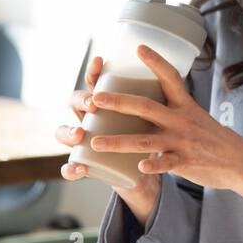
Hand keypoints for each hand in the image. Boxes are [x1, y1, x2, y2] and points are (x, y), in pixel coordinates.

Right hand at [55, 52, 160, 224]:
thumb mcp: (151, 120)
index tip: (101, 61)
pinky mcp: (87, 168)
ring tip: (80, 136)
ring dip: (72, 133)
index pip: (94, 83)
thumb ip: (156, 103)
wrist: (140, 181)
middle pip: (77, 105)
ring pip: (70, 137)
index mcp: (104, 105)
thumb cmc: (146, 141)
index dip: (94, 72)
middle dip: (82, 100)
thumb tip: (172, 73)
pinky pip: (73, 168)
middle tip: (93, 103)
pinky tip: (78, 169)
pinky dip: (74, 169)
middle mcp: (89, 121)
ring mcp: (85, 144)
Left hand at [85, 44, 242, 191]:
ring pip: (145, 140)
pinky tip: (139, 167)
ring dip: (118, 141)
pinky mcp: (184, 162)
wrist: (240, 161)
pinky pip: (166, 164)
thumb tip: (147, 102)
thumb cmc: (213, 138)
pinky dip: (153, 165)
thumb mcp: (195, 116)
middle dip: (119, 102)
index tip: (139, 47)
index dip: (155, 61)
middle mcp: (181, 121)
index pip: (170, 77)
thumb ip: (172, 109)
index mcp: (184, 105)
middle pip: (146, 107)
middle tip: (95, 98)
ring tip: (95, 142)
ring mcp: (182, 142)